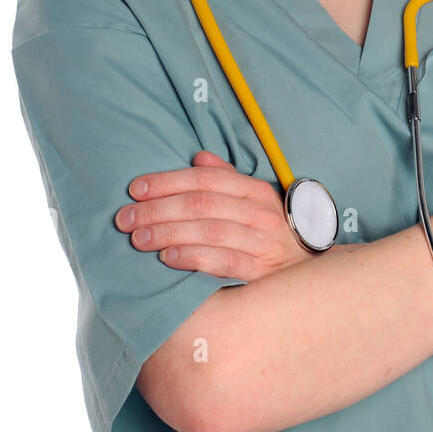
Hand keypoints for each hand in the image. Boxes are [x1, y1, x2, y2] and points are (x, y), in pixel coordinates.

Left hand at [114, 151, 311, 280]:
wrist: (307, 274)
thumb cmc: (270, 235)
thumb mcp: (254, 202)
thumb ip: (226, 179)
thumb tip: (198, 157)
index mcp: (255, 191)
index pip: (206, 179)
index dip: (168, 182)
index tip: (135, 190)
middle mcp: (260, 213)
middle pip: (202, 204)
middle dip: (158, 209)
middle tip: (126, 219)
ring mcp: (263, 243)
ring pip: (209, 231)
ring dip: (168, 232)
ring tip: (139, 239)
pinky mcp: (261, 273)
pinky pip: (223, 262)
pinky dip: (192, 257)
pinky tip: (168, 258)